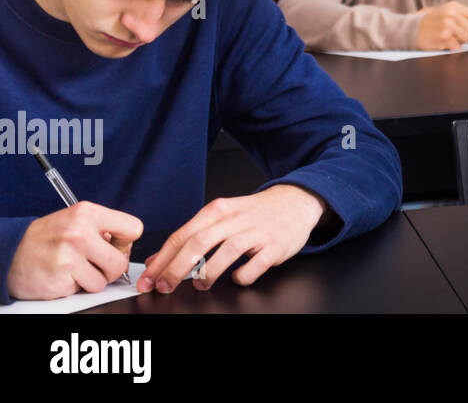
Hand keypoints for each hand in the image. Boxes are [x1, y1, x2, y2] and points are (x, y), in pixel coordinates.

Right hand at [7, 202, 142, 299]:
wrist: (10, 253)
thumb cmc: (47, 237)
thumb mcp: (76, 220)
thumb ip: (103, 229)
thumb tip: (127, 246)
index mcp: (87, 213)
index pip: (134, 228)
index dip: (126, 242)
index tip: (115, 245)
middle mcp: (78, 233)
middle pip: (120, 262)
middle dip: (111, 268)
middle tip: (97, 264)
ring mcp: (68, 257)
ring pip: (103, 281)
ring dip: (92, 280)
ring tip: (76, 269)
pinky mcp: (59, 280)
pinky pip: (82, 290)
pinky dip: (75, 287)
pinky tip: (63, 276)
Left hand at [139, 184, 326, 293]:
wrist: (296, 201)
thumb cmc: (254, 213)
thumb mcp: (221, 217)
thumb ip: (191, 236)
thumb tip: (157, 260)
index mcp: (218, 210)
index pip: (181, 235)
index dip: (161, 260)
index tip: (148, 278)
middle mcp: (235, 219)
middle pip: (197, 244)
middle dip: (175, 270)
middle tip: (164, 287)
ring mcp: (256, 233)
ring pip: (224, 254)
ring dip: (206, 275)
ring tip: (200, 285)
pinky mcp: (274, 247)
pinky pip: (253, 267)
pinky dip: (240, 277)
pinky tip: (235, 278)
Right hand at [416, 1, 467, 49]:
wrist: (411, 29)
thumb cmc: (431, 21)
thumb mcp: (446, 11)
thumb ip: (465, 14)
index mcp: (453, 6)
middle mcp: (451, 14)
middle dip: (465, 33)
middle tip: (454, 33)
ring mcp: (447, 26)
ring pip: (467, 38)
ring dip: (459, 40)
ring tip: (449, 37)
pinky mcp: (444, 37)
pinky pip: (457, 46)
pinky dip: (451, 46)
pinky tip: (442, 41)